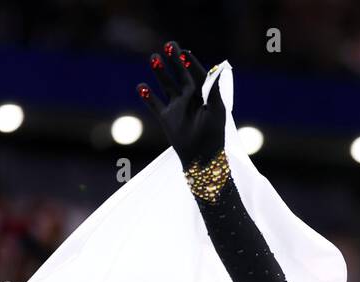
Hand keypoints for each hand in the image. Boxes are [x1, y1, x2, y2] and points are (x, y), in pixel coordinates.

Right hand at [136, 41, 222, 169]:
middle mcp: (190, 99)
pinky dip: (147, 95)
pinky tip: (141, 85)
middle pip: (180, 75)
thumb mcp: (217, 110)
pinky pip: (154, 103)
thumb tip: (218, 69)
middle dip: (174, 61)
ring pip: (166, 85)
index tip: (185, 51)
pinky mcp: (166, 118)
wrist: (201, 157)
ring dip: (160, 72)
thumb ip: (215, 90)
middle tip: (168, 44)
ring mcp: (177, 108)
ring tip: (153, 57)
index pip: (197, 74)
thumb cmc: (213, 135)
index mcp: (205, 96)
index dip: (191, 63)